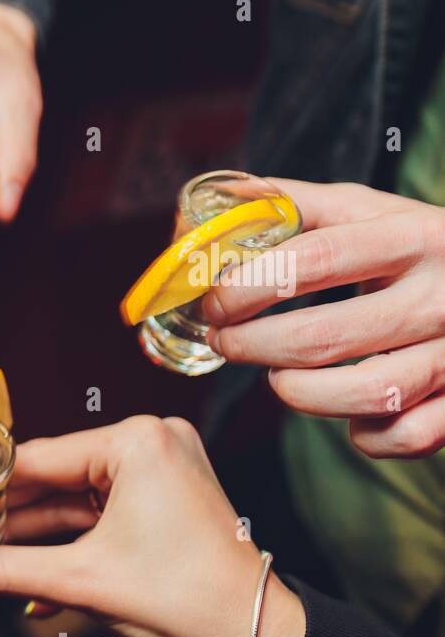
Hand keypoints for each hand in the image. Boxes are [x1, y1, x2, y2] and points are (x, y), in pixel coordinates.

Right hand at [0, 417, 306, 636]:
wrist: (256, 633)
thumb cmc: (186, 597)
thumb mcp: (82, 581)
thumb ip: (6, 570)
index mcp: (135, 442)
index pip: (36, 459)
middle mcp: (150, 441)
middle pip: (53, 476)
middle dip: (6, 513)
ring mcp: (160, 467)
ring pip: (73, 497)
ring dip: (31, 530)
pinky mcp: (163, 495)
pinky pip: (99, 510)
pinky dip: (66, 537)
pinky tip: (23, 562)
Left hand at [202, 179, 444, 457]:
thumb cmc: (420, 248)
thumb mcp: (370, 211)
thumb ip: (299, 205)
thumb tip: (221, 201)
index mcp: (412, 236)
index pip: (313, 260)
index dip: (247, 287)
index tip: (214, 302)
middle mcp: (441, 294)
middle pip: (323, 336)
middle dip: (252, 345)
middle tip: (226, 341)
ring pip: (367, 392)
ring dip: (299, 393)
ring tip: (277, 377)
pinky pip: (407, 434)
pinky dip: (367, 435)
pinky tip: (347, 416)